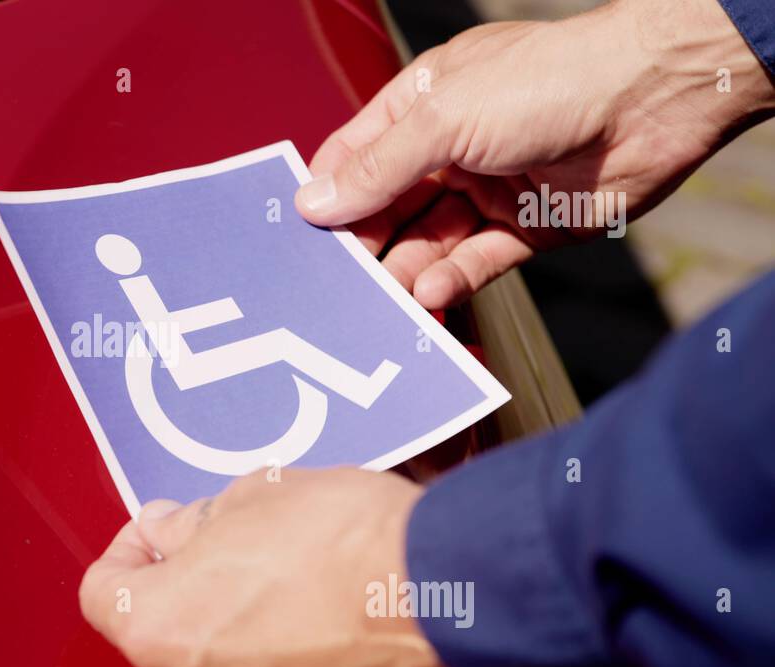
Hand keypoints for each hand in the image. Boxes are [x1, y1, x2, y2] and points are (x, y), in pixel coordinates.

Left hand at [78, 467, 451, 666]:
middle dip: (185, 576)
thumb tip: (171, 530)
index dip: (128, 548)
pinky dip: (274, 640)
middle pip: (160, 625)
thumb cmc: (348, 545)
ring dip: (231, 609)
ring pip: (214, 650)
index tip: (157, 529)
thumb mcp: (247, 500)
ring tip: (281, 563)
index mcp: (160, 626)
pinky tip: (310, 599)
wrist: (438, 588)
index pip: (104, 592)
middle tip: (224, 535)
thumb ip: (188, 524)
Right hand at [295, 0, 774, 308]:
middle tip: (336, 279)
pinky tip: (428, 295)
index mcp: (425, 104)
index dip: (330, 191)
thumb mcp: (444, 117)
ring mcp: (489, 189)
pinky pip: (474, 262)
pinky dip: (449, 280)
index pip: (359, 154)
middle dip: (362, 242)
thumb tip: (314, 203)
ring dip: (402, 270)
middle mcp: (453, 148)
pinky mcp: (525, 228)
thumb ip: (378, 167)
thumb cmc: (551, 80)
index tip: (301, 232)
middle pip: (389, 205)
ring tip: (382, 298)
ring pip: (428, 241)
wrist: (654, 98)